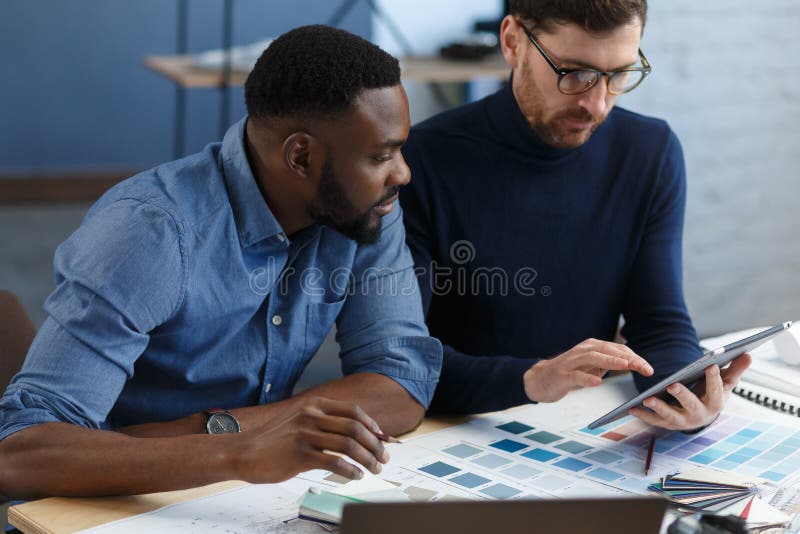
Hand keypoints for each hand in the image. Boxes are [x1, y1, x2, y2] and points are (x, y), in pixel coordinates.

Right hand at [233, 396, 389, 482]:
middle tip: (383, 457)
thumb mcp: (298, 418)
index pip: (353, 411)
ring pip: (349, 445)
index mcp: (314, 404)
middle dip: (374, 444)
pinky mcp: (300, 455)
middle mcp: (311, 415)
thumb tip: (354, 433)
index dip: (371, 425)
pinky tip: (355, 475)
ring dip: (367, 459)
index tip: (382, 438)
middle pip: (355, 428)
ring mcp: (306, 434)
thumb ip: (323, 421)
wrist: (243, 452)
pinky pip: (334, 462)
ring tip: (374, 469)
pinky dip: (350, 470)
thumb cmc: (273, 439)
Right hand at [524, 338, 653, 402]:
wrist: (539, 380)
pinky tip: (597, 382)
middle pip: (608, 351)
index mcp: (591, 347)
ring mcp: (571, 362)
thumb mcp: (590, 367)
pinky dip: (587, 378)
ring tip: (626, 365)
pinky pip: (576, 375)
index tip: (648, 368)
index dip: (634, 358)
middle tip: (645, 368)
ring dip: (610, 361)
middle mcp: (582, 351)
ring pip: (593, 358)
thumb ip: (607, 363)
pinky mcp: (562, 375)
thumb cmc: (568, 373)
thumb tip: (631, 363)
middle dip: (629, 359)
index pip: (616, 349)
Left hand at [629, 353, 751, 430]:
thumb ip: (736, 368)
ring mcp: (682, 421)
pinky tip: (633, 407)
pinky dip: (643, 415)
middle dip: (683, 396)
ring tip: (648, 398)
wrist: (703, 415)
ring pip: (670, 416)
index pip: (717, 391)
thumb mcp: (726, 382)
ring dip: (659, 408)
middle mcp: (699, 415)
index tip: (711, 365)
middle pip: (692, 405)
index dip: (715, 379)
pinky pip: (654, 420)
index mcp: (716, 403)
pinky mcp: (667, 423)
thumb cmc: (713, 393)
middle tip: (673, 385)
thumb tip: (749, 354)